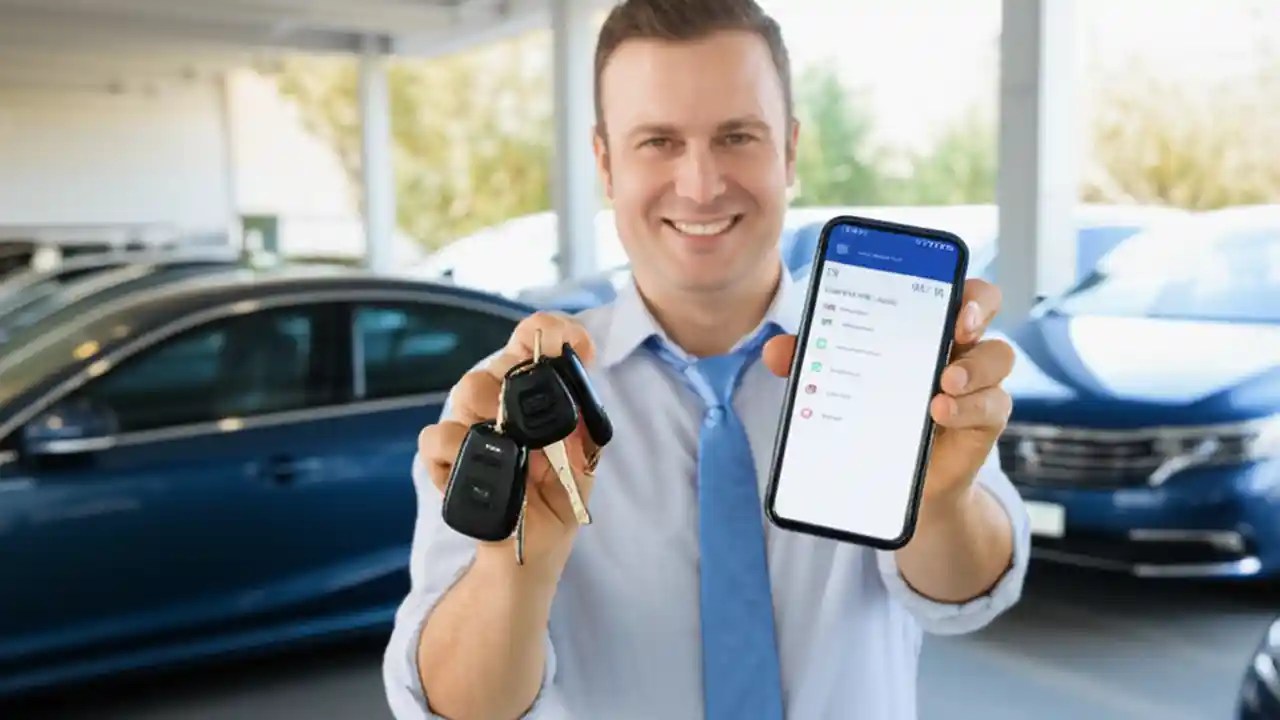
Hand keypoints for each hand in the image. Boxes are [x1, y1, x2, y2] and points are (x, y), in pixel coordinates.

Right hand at [418, 311, 600, 580]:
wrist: (531, 548)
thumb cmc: (558, 497)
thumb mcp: (583, 468)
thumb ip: (582, 440)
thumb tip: (574, 419)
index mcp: (539, 392)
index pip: (538, 338)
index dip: (553, 330)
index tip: (573, 346)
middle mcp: (503, 399)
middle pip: (499, 363)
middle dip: (515, 384)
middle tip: (528, 421)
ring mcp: (471, 423)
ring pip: (466, 390)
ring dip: (488, 417)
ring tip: (506, 452)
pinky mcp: (446, 456)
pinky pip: (437, 437)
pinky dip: (454, 454)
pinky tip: (474, 475)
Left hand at [762, 278, 1014, 507]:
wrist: (895, 473)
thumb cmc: (872, 409)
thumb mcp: (839, 381)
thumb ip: (810, 360)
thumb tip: (775, 350)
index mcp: (924, 323)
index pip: (949, 284)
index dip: (952, 277)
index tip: (941, 281)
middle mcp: (957, 344)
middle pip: (986, 305)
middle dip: (976, 308)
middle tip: (957, 326)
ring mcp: (976, 380)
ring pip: (999, 355)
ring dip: (974, 366)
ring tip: (942, 383)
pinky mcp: (984, 419)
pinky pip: (994, 404)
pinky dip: (969, 405)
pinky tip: (941, 412)